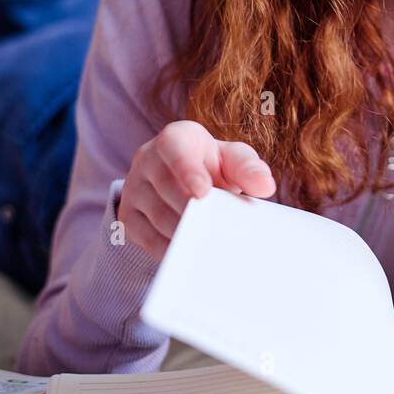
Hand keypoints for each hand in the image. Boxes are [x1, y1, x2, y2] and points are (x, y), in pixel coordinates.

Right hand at [117, 120, 276, 262]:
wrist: (187, 183)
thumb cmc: (214, 168)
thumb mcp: (234, 161)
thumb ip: (249, 168)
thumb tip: (265, 186)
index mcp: (175, 138)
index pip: (174, 147)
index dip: (187, 169)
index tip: (203, 193)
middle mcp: (148, 158)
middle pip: (164, 185)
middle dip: (190, 208)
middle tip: (214, 227)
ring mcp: (134, 188)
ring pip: (156, 214)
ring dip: (183, 231)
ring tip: (209, 244)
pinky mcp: (128, 216)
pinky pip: (146, 237)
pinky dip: (169, 248)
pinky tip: (190, 255)